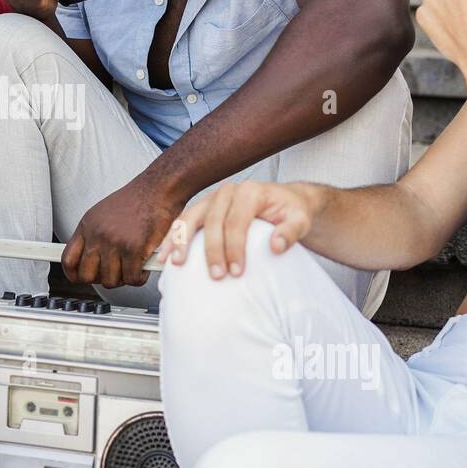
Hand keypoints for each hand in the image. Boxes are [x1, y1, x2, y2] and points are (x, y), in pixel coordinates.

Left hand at [62, 178, 184, 288]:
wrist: (157, 190)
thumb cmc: (136, 201)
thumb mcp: (102, 214)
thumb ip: (93, 236)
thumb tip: (89, 258)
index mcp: (87, 226)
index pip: (68, 260)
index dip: (74, 275)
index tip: (80, 278)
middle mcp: (97, 235)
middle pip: (87, 275)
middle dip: (101, 279)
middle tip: (115, 273)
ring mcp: (114, 243)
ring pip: (110, 281)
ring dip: (123, 279)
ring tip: (132, 267)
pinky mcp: (133, 249)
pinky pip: (131, 278)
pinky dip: (139, 278)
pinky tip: (143, 267)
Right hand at [156, 180, 314, 277]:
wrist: (286, 200)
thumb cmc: (291, 210)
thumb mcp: (301, 219)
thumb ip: (291, 231)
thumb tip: (276, 246)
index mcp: (250, 191)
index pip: (237, 221)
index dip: (234, 248)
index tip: (237, 271)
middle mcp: (228, 192)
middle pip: (212, 221)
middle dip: (211, 250)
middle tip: (216, 275)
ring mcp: (212, 199)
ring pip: (190, 217)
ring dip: (180, 240)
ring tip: (175, 262)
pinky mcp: (204, 208)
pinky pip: (184, 221)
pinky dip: (172, 237)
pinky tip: (165, 254)